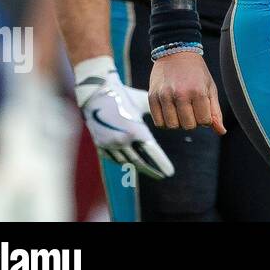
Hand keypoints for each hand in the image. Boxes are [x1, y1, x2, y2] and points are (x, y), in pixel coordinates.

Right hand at [73, 57, 174, 179]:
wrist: (97, 93)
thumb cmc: (125, 95)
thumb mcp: (144, 103)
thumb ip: (157, 113)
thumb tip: (172, 118)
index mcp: (135, 130)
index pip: (152, 153)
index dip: (162, 164)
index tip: (170, 173)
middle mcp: (122, 141)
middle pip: (139, 161)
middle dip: (152, 170)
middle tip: (163, 175)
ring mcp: (109, 144)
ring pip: (126, 161)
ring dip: (138, 167)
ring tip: (150, 170)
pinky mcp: (101, 145)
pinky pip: (114, 158)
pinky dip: (124, 162)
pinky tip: (132, 162)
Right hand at [148, 51, 225, 133]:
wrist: (176, 52)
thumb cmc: (196, 72)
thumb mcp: (210, 88)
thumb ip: (215, 111)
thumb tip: (221, 131)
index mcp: (198, 91)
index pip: (204, 121)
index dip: (205, 118)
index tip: (203, 108)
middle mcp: (180, 94)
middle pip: (188, 126)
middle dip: (192, 121)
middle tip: (192, 108)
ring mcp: (164, 96)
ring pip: (172, 126)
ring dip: (178, 122)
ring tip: (180, 109)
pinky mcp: (152, 97)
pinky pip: (158, 122)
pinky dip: (166, 121)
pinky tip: (170, 110)